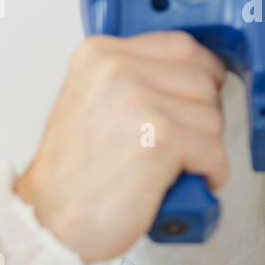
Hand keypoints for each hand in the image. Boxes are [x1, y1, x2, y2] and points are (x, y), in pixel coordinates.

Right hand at [14, 32, 229, 262]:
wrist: (49, 218)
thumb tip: (187, 77)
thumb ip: (131, 79)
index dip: (198, 78)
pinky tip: (180, 181)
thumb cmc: (70, 175)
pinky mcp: (161, 137)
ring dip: (203, 148)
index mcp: (99, 54)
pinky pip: (215, 151)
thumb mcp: (89, 101)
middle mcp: (117, 69)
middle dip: (200, 116)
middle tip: (177, 141)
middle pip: (203, 80)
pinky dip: (208, 173)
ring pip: (213, 116)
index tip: (194, 99)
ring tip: (170, 165)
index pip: (182, 46)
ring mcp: (139, 101)